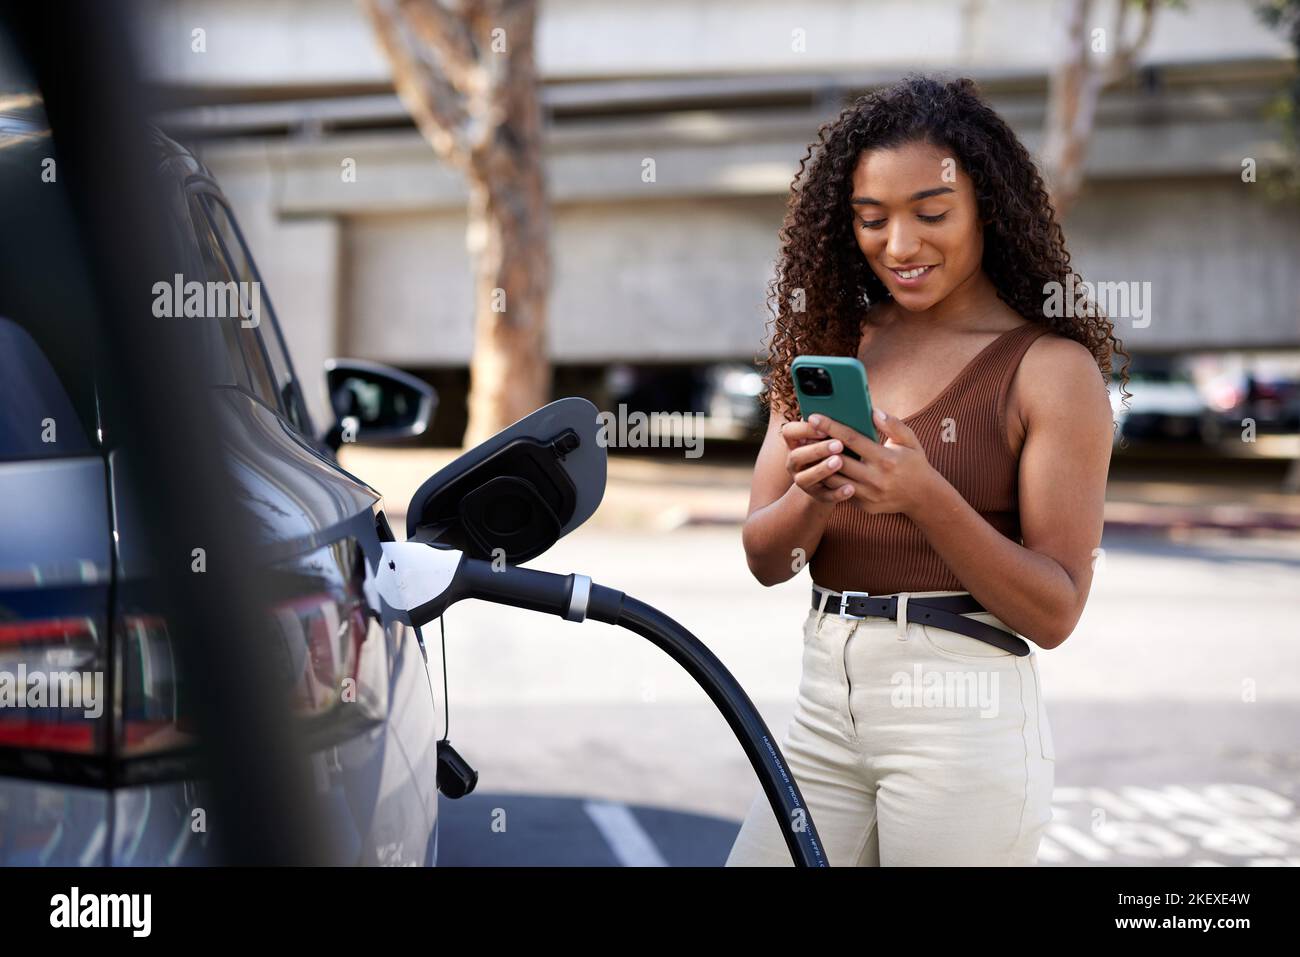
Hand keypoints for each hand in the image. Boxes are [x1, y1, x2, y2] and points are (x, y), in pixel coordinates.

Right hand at [778, 418, 859, 506]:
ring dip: (822, 469)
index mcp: (796, 443)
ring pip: (806, 478)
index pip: (789, 432)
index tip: (823, 428)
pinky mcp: (818, 496)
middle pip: (797, 455)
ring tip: (840, 462)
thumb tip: (852, 410)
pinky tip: (851, 488)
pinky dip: (837, 493)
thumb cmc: (836, 449)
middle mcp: (795, 463)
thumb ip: (835, 425)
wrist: (835, 478)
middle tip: (838, 444)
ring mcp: (804, 481)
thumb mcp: (831, 436)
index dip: (804, 429)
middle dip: (817, 450)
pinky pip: (825, 496)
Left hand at [806, 409, 937, 516]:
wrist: (923, 497)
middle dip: (819, 447)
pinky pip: (841, 493)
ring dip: (820, 466)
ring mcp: (869, 495)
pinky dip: (829, 481)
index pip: (852, 440)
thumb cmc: (914, 463)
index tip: (814, 417)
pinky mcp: (865, 506)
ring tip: (808, 451)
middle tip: (804, 435)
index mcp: (886, 459)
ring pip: (835, 480)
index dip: (831, 427)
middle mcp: (876, 479)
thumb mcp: (910, 440)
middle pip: (838, 462)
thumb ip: (893, 424)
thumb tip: (873, 411)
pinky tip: (819, 468)